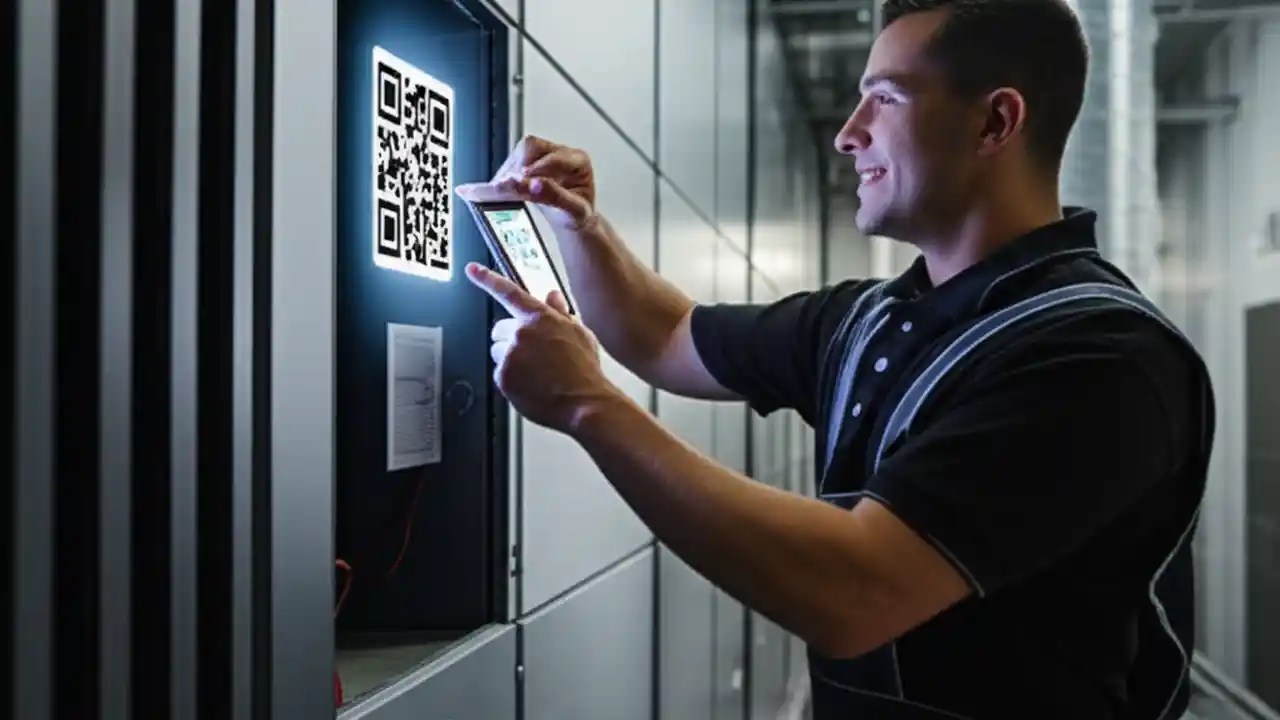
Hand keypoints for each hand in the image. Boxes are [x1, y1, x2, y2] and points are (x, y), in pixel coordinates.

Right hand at [455, 135, 599, 234]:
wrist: (572, 219)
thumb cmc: (576, 214)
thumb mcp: (572, 211)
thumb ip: (554, 196)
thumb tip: (534, 185)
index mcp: (579, 161)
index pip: (553, 157)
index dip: (535, 170)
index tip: (521, 183)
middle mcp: (563, 153)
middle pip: (533, 146)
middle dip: (519, 166)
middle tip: (511, 186)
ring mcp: (546, 155)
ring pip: (521, 151)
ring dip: (511, 169)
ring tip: (506, 189)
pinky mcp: (532, 161)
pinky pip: (515, 160)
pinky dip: (507, 174)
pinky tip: (505, 188)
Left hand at [464, 261, 618, 432]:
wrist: (584, 402)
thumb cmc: (585, 371)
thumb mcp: (579, 334)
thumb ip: (560, 313)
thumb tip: (552, 297)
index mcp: (540, 317)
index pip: (509, 292)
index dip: (487, 278)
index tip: (471, 270)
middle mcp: (522, 333)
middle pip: (500, 329)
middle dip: (511, 339)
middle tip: (532, 354)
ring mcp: (511, 355)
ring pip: (499, 352)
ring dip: (510, 360)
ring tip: (535, 373)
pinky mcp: (503, 377)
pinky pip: (500, 374)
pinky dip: (511, 380)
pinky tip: (531, 385)